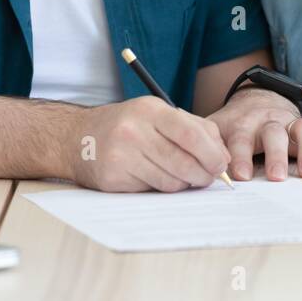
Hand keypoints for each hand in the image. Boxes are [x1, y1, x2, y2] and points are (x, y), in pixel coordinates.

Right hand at [65, 96, 230, 192]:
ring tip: (182, 176)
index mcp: (150, 110)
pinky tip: (156, 177)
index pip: (191, 133)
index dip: (212, 153)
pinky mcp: (113, 178)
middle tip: (208, 178)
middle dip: (203, 175)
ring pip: (170, 181)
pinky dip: (161, 188)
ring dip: (183, 183)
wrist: (78, 138)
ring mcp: (121, 155)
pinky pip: (152, 190)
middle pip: (183, 162)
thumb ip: (194, 129)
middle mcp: (134, 131)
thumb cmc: (128, 126)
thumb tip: (224, 156)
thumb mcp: (158, 114)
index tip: (221, 165)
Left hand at [208, 88, 301, 180]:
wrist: (253, 103)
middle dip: (275, 154)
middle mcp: (269, 121)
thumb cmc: (231, 128)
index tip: (238, 174)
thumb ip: (203, 146)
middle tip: (275, 176)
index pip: (240, 138)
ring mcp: (291, 125)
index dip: (239, 155)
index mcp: (242, 124)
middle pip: (273, 133)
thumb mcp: (212, 132)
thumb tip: (186, 166)